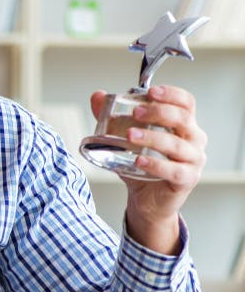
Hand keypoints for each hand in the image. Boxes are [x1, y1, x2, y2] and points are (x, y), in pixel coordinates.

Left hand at [89, 85, 206, 253]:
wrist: (147, 199)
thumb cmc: (142, 164)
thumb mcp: (125, 139)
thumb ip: (112, 117)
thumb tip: (97, 96)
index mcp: (183, 125)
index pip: (186, 103)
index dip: (171, 94)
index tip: (151, 91)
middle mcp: (194, 140)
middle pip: (183, 119)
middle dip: (158, 112)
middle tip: (135, 112)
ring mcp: (193, 160)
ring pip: (177, 145)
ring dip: (152, 137)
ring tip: (130, 135)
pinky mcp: (187, 180)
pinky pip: (174, 171)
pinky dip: (156, 164)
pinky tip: (139, 160)